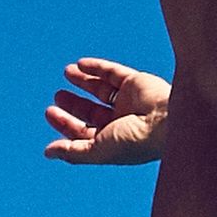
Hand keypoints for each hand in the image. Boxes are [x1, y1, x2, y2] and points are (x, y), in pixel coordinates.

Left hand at [44, 54, 171, 164]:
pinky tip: (80, 64)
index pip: (85, 133)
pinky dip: (97, 67)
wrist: (169, 120)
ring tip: (67, 71)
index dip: (66, 124)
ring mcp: (131, 102)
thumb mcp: (99, 150)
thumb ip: (73, 151)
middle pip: (92, 112)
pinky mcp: (137, 83)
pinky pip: (114, 72)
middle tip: (56, 97)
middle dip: (74, 105)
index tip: (50, 113)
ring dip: (84, 81)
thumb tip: (47, 152)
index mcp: (114, 142)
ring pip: (103, 89)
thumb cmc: (136, 141)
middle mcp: (122, 122)